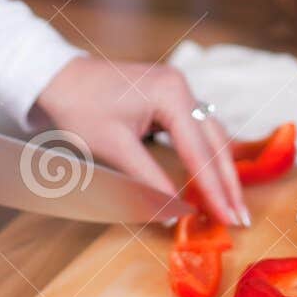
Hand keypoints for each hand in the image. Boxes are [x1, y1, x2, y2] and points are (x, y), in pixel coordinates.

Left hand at [33, 56, 249, 227]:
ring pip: (208, 134)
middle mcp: (181, 86)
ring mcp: (176, 88)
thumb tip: (174, 214)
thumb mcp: (115, 148)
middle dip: (227, 181)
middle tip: (240, 217)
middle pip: (214, 141)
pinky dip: (204, 154)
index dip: (215, 190)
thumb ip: (149, 181)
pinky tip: (210, 177)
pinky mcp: (167, 95)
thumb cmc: (80, 107)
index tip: (229, 219)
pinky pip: (195, 129)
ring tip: (230, 203)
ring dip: (219, 169)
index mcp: (171, 93)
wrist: (55, 77)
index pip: (199, 151)